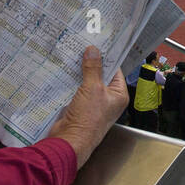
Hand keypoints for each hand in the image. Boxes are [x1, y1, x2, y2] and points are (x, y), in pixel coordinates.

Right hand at [47, 46, 128, 168]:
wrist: (70, 141)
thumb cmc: (88, 118)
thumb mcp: (92, 88)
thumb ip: (93, 68)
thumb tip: (93, 50)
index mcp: (119, 95)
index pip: (115, 70)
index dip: (107, 57)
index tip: (98, 43)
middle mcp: (108, 100)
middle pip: (100, 76)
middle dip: (91, 63)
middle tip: (83, 46)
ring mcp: (94, 104)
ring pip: (87, 83)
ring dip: (80, 72)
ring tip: (72, 55)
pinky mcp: (80, 108)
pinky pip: (77, 90)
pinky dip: (72, 81)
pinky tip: (64, 71)